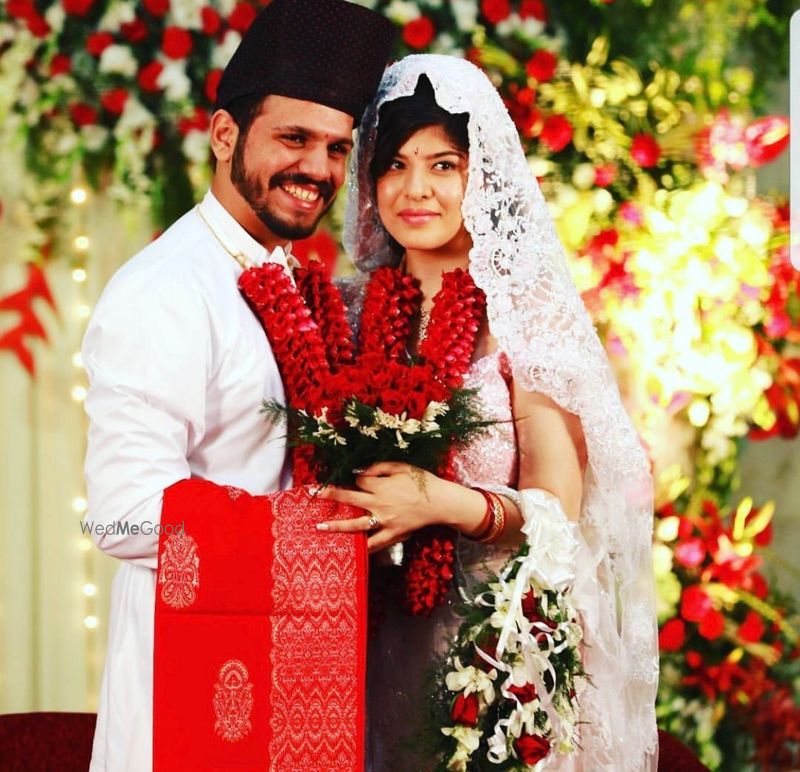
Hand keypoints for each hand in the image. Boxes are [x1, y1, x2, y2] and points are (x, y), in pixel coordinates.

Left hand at [315, 462, 443, 552]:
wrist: (440, 502)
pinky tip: (350, 551)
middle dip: (330, 495)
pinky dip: (363, 547)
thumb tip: (361, 471)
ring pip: (355, 524)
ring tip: (320, 527)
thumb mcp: (402, 467)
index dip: (355, 478)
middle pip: (349, 498)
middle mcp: (379, 503)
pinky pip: (375, 543)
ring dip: (336, 525)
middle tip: (314, 494)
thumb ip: (380, 467)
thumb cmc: (422, 482)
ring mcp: (384, 521)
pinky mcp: (392, 534)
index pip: (359, 480)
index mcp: (382, 485)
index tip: (356, 478)